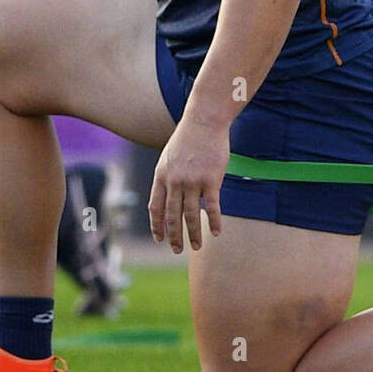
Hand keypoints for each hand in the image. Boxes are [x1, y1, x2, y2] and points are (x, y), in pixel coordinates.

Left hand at [148, 113, 228, 253]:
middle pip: (172, 215)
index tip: (160, 239)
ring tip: (196, 247)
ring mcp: (192, 181)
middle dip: (174, 236)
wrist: (204, 121)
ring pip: (191, 215)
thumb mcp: (169, 156)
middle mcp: (174, 181)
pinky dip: (215, 222)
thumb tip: (170, 196)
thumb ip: (168, 177)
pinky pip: (212, 207)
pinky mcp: (211, 180)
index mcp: (161, 175)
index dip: (156, 225)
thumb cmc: (189, 138)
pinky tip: (217, 232)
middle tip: (177, 250)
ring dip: (194, 234)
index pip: (155, 207)